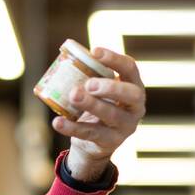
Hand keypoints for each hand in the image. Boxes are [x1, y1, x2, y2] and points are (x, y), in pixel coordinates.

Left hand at [53, 47, 144, 182]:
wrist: (94, 143)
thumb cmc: (97, 106)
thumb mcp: (98, 91)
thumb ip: (90, 76)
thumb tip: (67, 55)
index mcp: (134, 87)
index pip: (130, 68)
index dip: (114, 59)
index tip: (95, 51)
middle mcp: (136, 107)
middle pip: (130, 94)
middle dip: (110, 87)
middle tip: (89, 84)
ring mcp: (126, 126)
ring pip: (111, 115)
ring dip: (91, 104)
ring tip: (73, 95)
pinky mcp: (111, 142)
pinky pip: (91, 133)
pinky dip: (72, 127)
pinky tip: (58, 122)